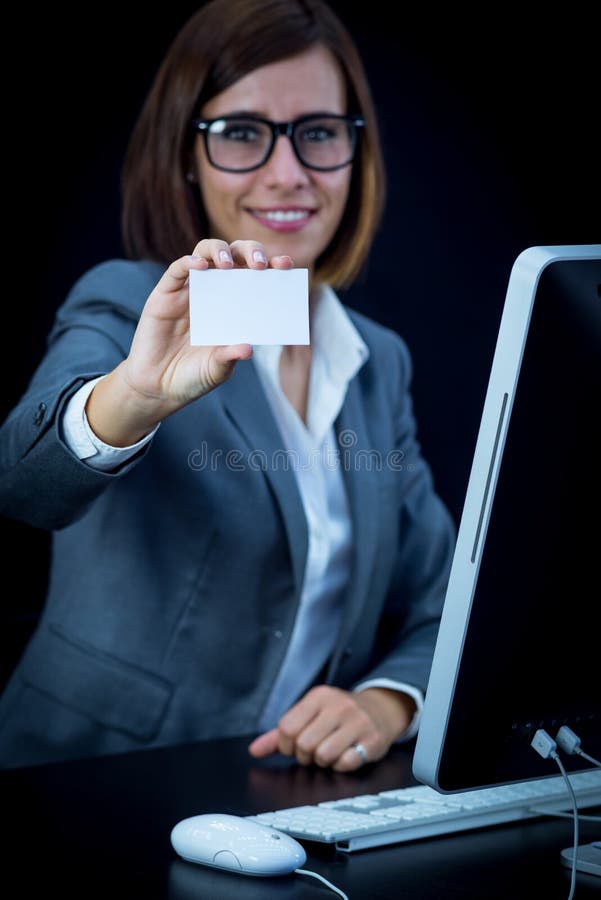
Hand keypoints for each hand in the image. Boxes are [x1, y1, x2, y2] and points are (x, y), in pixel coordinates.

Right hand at [86, 240, 292, 445]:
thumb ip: (230, 357)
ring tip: (227, 264)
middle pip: (234, 256)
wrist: (158, 388)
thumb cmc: (193, 376)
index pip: (256, 278)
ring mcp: (190, 290)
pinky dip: (188, 262)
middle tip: (260, 264)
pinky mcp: (165, 294)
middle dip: (250, 252)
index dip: (272, 267)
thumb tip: (248, 349)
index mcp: (235, 306)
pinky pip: (177, 269)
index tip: (287, 266)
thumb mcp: (217, 370)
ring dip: (219, 251)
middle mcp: (215, 292)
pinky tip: (200, 266)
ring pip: (205, 252)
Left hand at [248, 685, 415, 771]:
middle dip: (306, 755)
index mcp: (318, 697)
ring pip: (324, 755)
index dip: (287, 745)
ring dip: (323, 762)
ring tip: (330, 752)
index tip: (296, 745)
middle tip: (315, 750)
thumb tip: (254, 750)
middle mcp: (338, 706)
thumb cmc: (339, 715)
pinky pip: (345, 764)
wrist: (380, 709)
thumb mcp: (310, 714)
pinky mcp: (372, 740)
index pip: (287, 727)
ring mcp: (357, 722)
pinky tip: (346, 755)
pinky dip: (341, 765)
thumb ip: (280, 734)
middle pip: (304, 744)